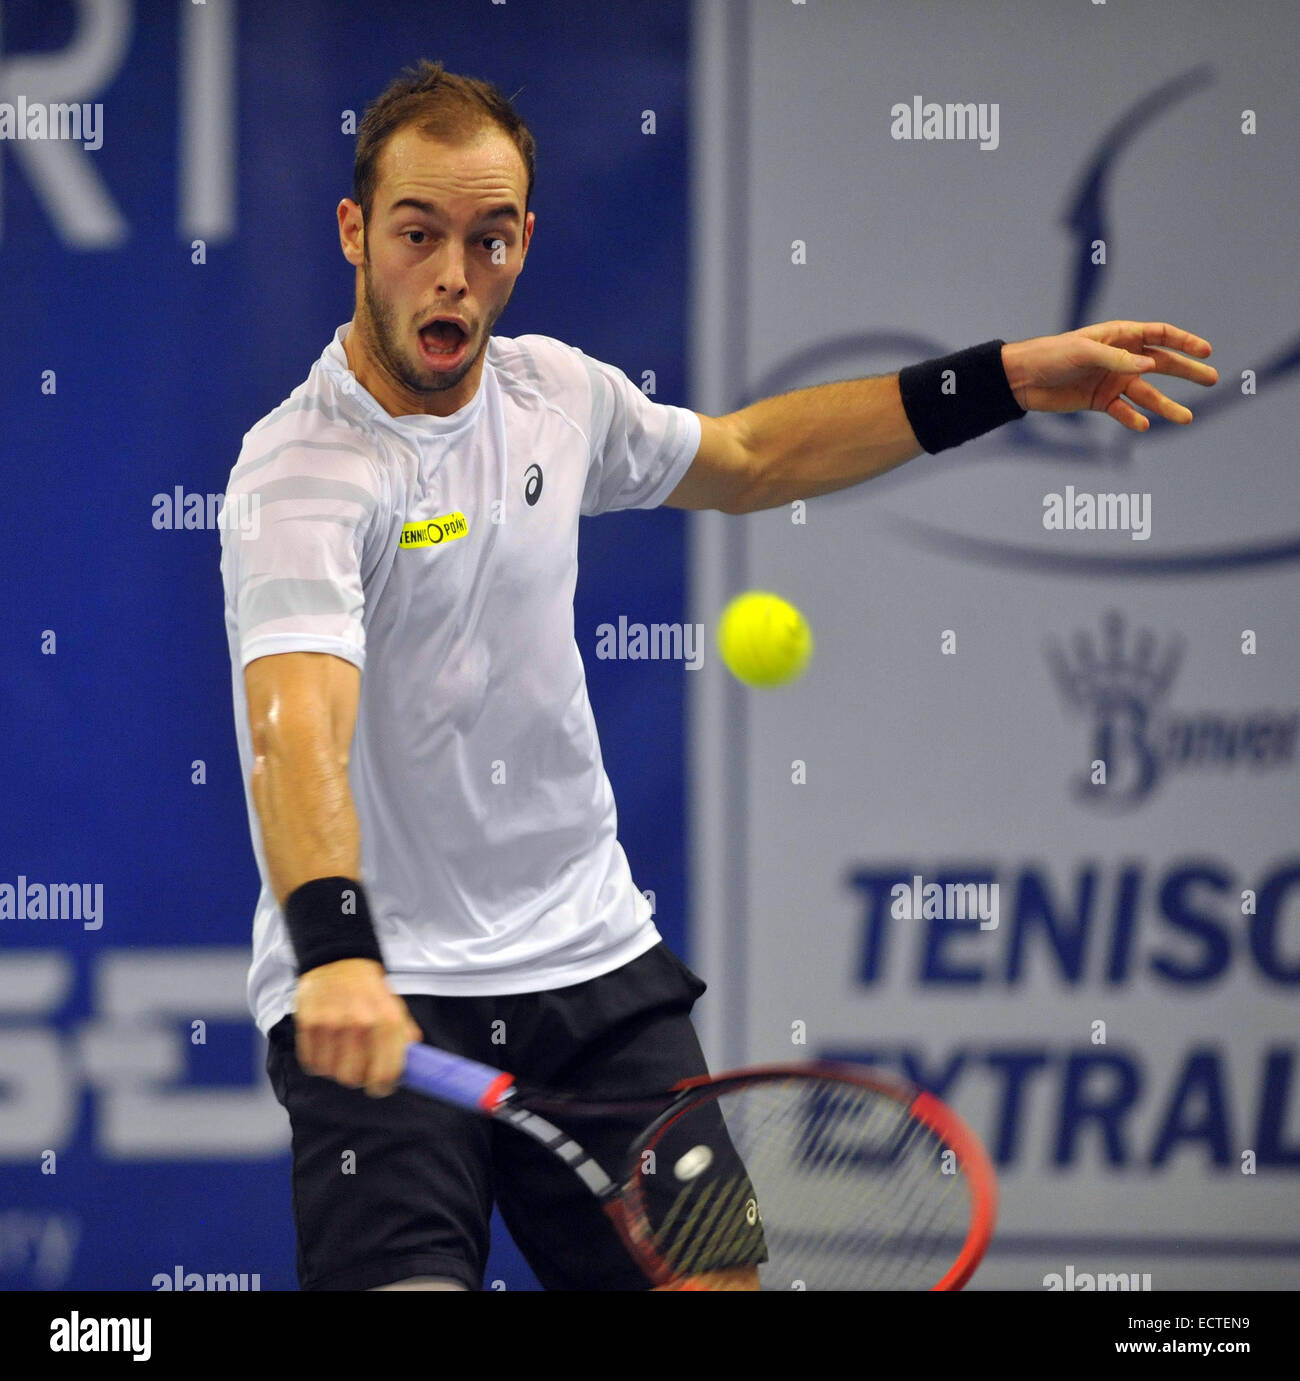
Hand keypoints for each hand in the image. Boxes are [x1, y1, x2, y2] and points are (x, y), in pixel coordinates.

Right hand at [292, 958, 422, 1096]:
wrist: (338, 960)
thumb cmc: (370, 990)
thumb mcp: (396, 1007)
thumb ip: (405, 1037)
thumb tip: (415, 1065)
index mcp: (387, 1020)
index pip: (385, 1073)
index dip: (383, 1087)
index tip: (380, 1086)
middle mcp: (360, 1022)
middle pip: (353, 1079)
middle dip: (357, 1078)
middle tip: (359, 1067)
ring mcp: (331, 1023)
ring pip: (331, 1073)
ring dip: (336, 1069)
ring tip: (342, 1051)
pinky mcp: (308, 1023)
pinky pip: (311, 1063)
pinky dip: (318, 1061)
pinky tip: (327, 1045)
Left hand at [1001, 321, 1217, 430]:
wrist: (1023, 379)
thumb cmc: (1053, 355)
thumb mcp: (1085, 352)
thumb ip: (1117, 359)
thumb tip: (1150, 365)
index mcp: (1121, 336)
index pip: (1160, 335)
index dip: (1184, 342)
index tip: (1206, 351)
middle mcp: (1122, 358)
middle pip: (1162, 364)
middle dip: (1187, 372)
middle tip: (1212, 379)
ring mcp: (1113, 380)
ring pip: (1147, 393)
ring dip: (1166, 406)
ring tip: (1187, 418)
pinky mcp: (1101, 401)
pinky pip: (1123, 411)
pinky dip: (1133, 419)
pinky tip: (1143, 426)